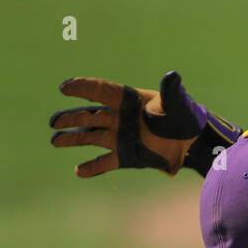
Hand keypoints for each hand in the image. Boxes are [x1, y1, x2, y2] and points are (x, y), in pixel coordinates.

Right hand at [49, 70, 210, 176]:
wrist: (193, 143)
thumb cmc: (186, 117)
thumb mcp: (177, 102)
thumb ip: (171, 90)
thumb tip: (173, 76)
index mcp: (129, 100)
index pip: (101, 91)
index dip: (83, 88)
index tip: (64, 87)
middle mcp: (120, 117)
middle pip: (90, 115)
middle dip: (71, 118)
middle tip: (54, 122)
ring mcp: (122, 137)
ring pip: (92, 136)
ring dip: (74, 139)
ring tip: (55, 141)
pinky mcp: (127, 156)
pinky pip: (106, 162)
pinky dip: (93, 167)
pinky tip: (78, 171)